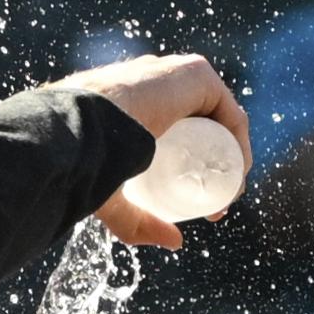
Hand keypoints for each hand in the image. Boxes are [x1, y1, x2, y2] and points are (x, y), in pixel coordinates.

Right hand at [55, 52, 252, 249]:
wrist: (75, 133)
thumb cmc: (82, 163)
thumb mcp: (110, 199)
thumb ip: (134, 224)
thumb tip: (177, 242)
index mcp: (133, 102)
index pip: (180, 137)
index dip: (199, 175)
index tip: (203, 210)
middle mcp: (157, 82)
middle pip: (203, 132)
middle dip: (218, 172)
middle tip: (216, 207)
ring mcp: (175, 74)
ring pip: (219, 125)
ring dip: (231, 162)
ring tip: (227, 197)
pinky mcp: (194, 72)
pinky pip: (229, 114)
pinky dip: (239, 145)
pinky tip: (235, 175)